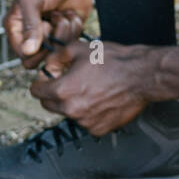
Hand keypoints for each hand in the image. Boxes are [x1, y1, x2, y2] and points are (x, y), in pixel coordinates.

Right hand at [3, 0, 93, 68]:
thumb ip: (30, 25)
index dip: (38, 48)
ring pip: (59, 52)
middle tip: (57, 19)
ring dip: (65, 31)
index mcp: (16, 28)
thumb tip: (28, 51)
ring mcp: (51, 35)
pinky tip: (70, 13)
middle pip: (42, 59)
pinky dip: (75, 28)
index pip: (25, 57)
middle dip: (54, 40)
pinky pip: (72, 43)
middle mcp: (31, 35)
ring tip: (62, 12)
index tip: (45, 25)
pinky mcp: (68, 32)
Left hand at [29, 39, 148, 135]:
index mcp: (62, 90)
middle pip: (49, 105)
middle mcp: (71, 110)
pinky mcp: (99, 129)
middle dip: (54, 93)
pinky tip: (101, 98)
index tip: (47, 79)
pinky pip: (86, 121)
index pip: (37, 92)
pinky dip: (89, 112)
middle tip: (70, 81)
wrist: (141, 76)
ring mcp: (85, 122)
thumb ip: (57, 56)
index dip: (41, 82)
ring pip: (68, 113)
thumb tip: (48, 64)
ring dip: (73, 103)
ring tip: (91, 87)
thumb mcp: (80, 48)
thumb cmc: (114, 61)